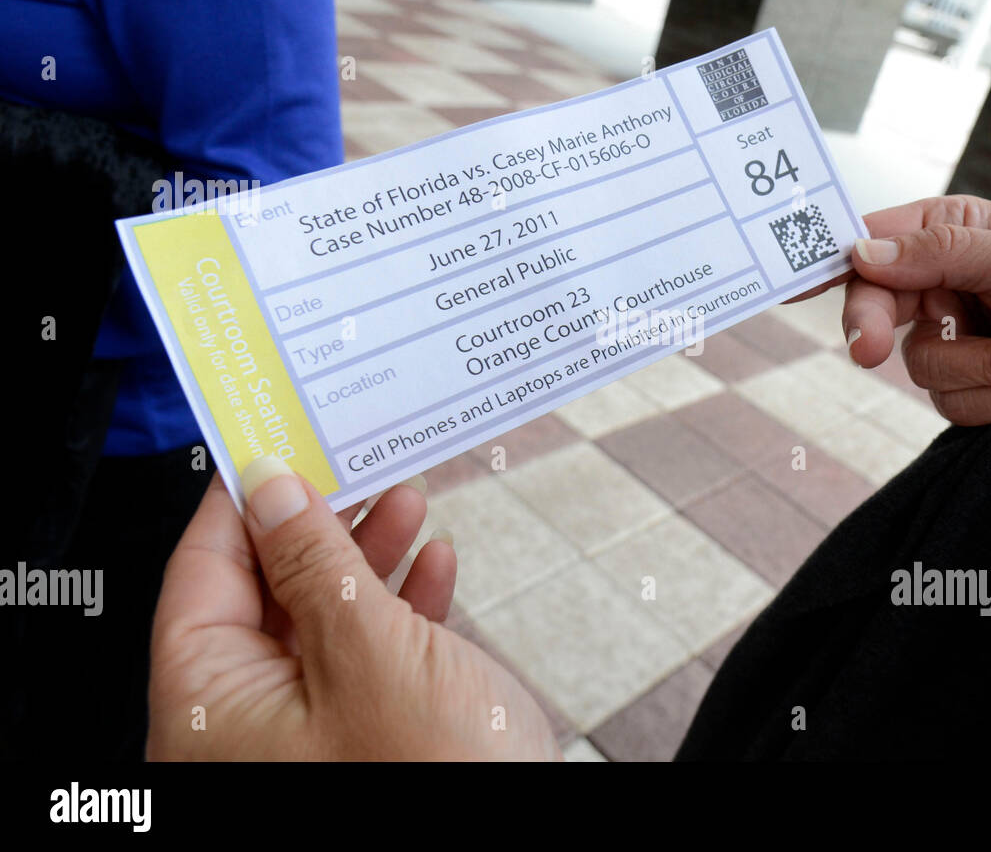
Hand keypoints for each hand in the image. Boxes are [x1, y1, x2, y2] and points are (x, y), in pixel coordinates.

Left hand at [147, 457, 560, 760]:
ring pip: (321, 620)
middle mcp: (244, 728)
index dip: (237, 503)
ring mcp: (307, 736)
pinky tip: (434, 567)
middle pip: (263, 595)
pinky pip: (366, 656)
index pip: (200, 577)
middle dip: (318, 524)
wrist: (525, 842)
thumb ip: (314, 563)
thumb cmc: (437, 779)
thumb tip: (273, 490)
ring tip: (406, 500)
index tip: (269, 443)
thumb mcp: (369, 649)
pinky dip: (400, 605)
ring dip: (367, 555)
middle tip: (351, 461)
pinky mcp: (364, 739)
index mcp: (209, 712)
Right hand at [843, 195, 990, 425]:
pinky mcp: (968, 387)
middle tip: (868, 352)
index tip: (789, 289)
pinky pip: (962, 405)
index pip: (867, 247)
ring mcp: (946, 339)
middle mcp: (930, 286)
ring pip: (927, 370)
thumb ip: (942, 250)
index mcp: (937, 235)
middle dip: (876, 331)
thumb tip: (863, 254)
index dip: (825, 266)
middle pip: (876, 315)